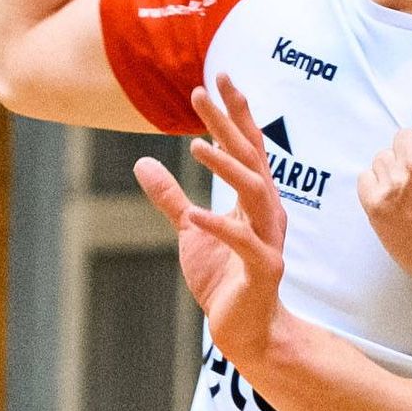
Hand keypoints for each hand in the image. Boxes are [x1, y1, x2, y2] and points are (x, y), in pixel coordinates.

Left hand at [134, 77, 289, 377]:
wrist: (246, 332)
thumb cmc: (224, 280)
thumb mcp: (190, 231)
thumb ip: (171, 198)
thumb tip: (143, 163)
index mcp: (254, 201)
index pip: (248, 148)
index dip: (234, 113)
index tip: (218, 78)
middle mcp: (267, 213)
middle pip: (251, 158)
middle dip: (228, 123)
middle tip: (202, 91)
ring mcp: (268, 240)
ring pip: (255, 192)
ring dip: (227, 167)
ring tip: (195, 144)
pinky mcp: (263, 270)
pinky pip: (244, 244)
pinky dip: (219, 227)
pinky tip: (194, 215)